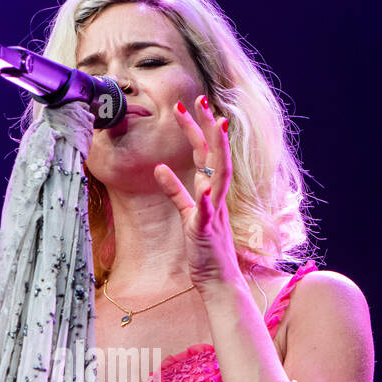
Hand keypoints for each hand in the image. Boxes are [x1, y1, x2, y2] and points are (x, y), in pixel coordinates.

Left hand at [152, 95, 241, 291]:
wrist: (221, 282)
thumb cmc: (206, 250)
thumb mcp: (189, 216)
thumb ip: (176, 192)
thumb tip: (160, 169)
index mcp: (212, 193)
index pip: (208, 154)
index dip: (201, 129)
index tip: (192, 104)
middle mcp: (217, 198)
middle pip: (216, 156)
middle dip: (209, 127)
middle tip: (200, 98)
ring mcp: (214, 213)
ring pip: (219, 175)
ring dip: (217, 150)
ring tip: (214, 126)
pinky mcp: (206, 232)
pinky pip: (203, 212)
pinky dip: (198, 197)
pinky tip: (190, 182)